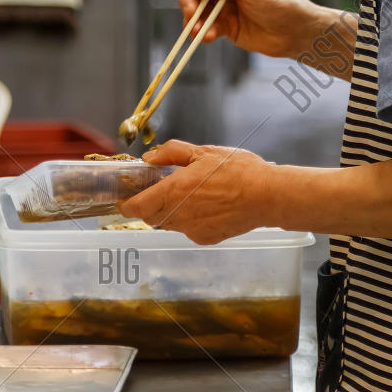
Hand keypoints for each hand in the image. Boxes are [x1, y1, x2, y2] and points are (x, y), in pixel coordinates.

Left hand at [120, 141, 276, 244]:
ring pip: (169, 223)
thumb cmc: (238, 170)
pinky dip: (190, 219)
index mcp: (174, 191)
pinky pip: (189, 229)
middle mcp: (179, 215)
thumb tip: (150, 158)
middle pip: (150, 216)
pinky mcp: (206, 238)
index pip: (136, 207)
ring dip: (169, 211)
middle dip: (148, 205)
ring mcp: (192, 230)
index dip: (126, 204)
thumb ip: (172, 153)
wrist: (267, 196)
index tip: (125, 197)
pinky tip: (207, 206)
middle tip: (157, 189)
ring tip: (188, 194)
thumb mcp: (203, 152)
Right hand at [179, 0, 319, 57]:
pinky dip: (204, 32)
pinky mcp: (226, 27)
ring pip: (198, 11)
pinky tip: (208, 38)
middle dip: (190, 1)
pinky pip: (207, 28)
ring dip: (194, 21)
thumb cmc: (280, 2)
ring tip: (198, 32)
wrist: (295, 33)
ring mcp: (224, 8)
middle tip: (192, 13)